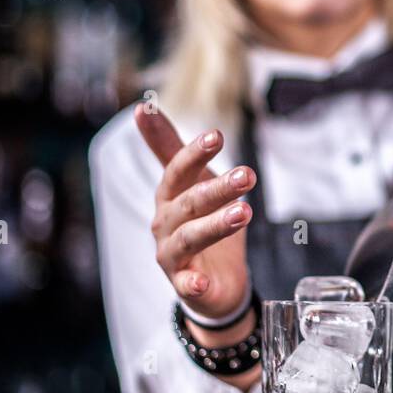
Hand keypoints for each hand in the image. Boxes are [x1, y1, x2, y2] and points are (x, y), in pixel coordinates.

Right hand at [134, 103, 256, 321]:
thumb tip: (143, 107)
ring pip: (191, 237)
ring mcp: (172, 255)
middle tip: (249, 174)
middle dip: (218, 187)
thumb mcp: (191, 182)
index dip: (194, 153)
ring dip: (216, 225)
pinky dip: (192, 283)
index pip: (177, 171)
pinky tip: (201, 281)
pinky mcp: (185, 285)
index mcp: (168, 196)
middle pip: (190, 202)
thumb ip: (170, 148)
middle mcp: (165, 224)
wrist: (210, 279)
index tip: (217, 136)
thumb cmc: (201, 222)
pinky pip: (186, 285)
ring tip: (244, 213)